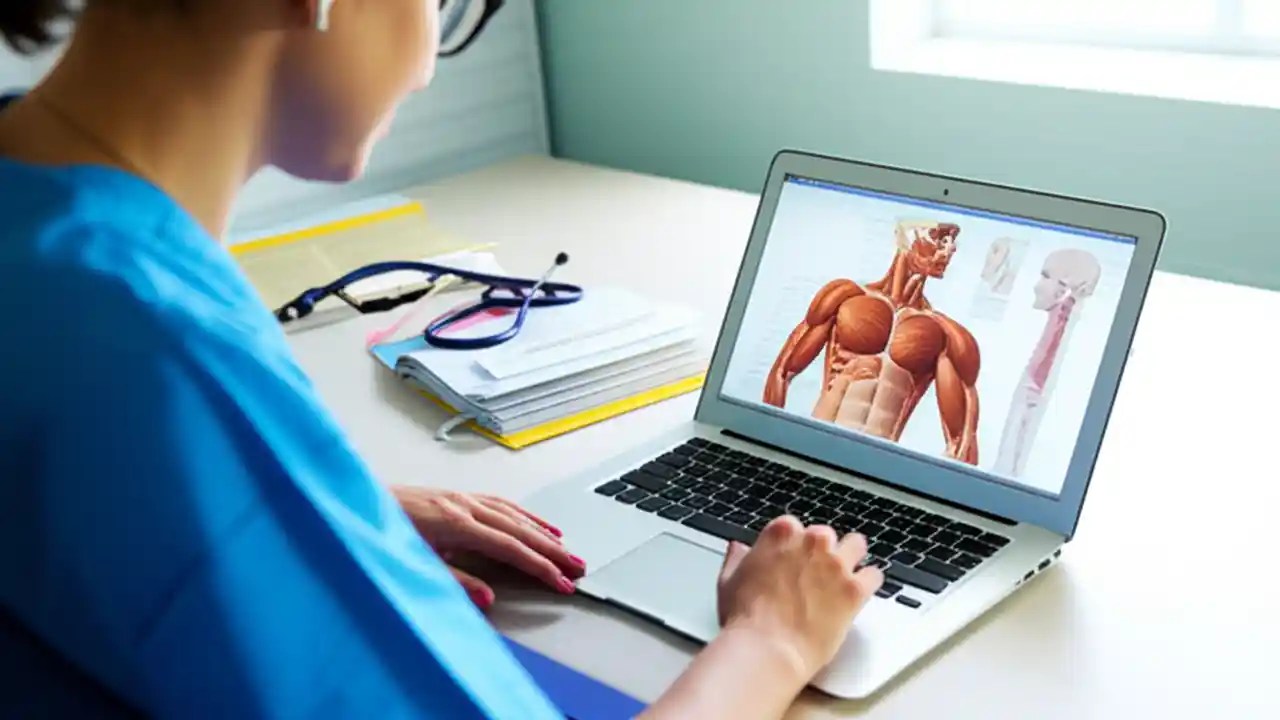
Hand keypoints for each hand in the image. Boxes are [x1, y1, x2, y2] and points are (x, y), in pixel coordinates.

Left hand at [392, 487, 585, 608]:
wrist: (350, 504)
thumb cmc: (377, 533)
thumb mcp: (414, 564)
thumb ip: (453, 582)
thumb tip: (487, 598)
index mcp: (454, 523)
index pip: (510, 547)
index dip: (539, 566)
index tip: (560, 582)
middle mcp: (462, 506)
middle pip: (519, 529)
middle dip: (552, 551)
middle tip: (578, 568)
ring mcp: (460, 498)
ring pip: (513, 514)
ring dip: (543, 532)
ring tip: (567, 549)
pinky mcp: (455, 497)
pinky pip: (500, 504)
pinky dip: (523, 515)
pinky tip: (536, 524)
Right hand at [716, 517, 882, 681]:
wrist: (766, 649)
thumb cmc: (745, 619)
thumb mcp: (728, 581)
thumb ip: (737, 559)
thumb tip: (738, 549)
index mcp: (782, 534)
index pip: (795, 526)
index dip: (794, 545)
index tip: (792, 560)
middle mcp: (812, 542)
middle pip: (826, 536)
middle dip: (821, 552)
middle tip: (814, 574)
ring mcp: (836, 565)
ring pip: (856, 545)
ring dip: (851, 557)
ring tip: (843, 576)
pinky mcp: (855, 590)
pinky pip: (874, 575)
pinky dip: (868, 582)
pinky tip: (859, 593)